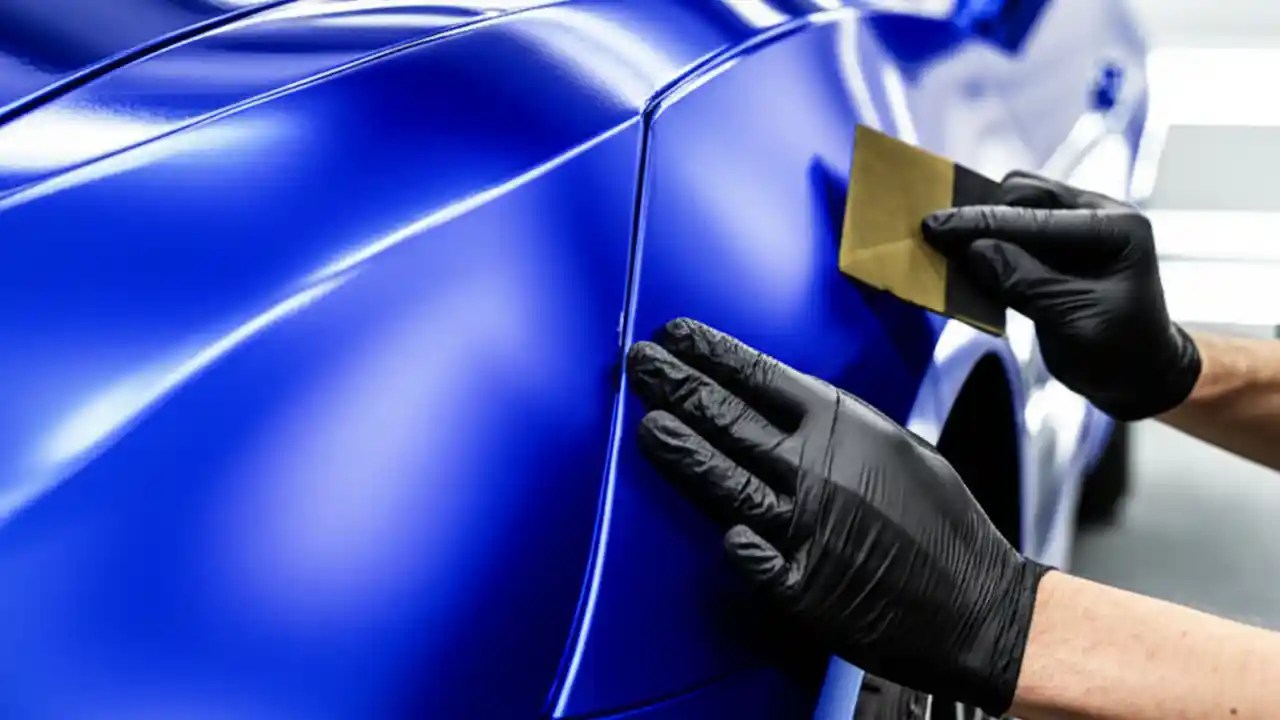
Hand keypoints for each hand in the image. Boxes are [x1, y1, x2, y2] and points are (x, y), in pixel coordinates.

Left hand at [626, 318, 1047, 715]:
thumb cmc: (941, 523)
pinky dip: (733, 540)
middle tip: (640, 365)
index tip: (674, 336)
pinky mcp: (803, 584)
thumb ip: (836, 425)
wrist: (980, 604)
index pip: (759, 375)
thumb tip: (782, 404)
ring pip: (724, 480)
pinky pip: (752, 557)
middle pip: (728, 419)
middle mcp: (819, 469)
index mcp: (844, 425)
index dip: (710, 353)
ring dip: (680, 452)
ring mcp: (807, 527)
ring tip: (645, 426)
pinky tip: (711, 526)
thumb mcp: (896, 447)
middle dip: (677, 387)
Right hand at [922, 171, 1200, 419]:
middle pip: (1026, 194)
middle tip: (939, 235)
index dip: (980, 222)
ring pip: (1020, 202)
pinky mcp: (1062, 240)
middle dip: (983, 214)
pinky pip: (1019, 223)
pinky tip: (971, 254)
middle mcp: (1100, 215)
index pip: (1036, 218)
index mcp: (1116, 230)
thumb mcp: (1071, 322)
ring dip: (986, 222)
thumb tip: (973, 251)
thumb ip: (1023, 282)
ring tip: (952, 244)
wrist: (1140, 373)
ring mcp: (1081, 223)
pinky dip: (993, 236)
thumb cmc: (1117, 353)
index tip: (934, 225)